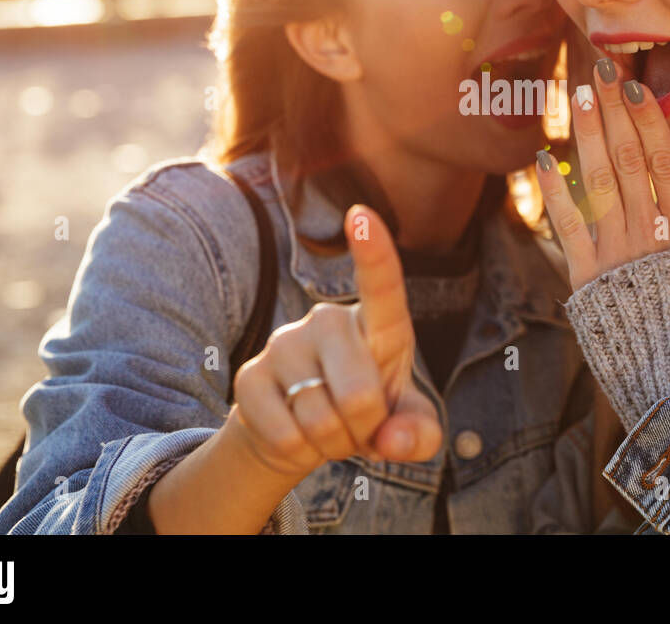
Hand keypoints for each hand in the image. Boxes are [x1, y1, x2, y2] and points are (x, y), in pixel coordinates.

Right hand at [228, 204, 441, 479]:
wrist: (306, 433)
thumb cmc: (370, 416)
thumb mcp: (408, 428)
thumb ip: (420, 435)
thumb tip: (392, 439)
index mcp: (378, 326)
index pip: (381, 288)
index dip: (373, 254)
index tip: (361, 215)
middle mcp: (329, 322)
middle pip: (359, 395)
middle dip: (365, 429)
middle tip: (358, 425)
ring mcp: (284, 344)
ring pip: (320, 420)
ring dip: (331, 442)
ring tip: (329, 427)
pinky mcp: (249, 376)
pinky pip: (284, 435)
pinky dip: (298, 452)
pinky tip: (297, 434)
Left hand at [535, 58, 669, 291]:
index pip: (663, 158)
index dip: (646, 118)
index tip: (633, 85)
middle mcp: (649, 231)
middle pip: (628, 157)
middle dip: (613, 110)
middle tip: (599, 70)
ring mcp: (615, 251)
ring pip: (598, 179)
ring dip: (586, 133)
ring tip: (578, 96)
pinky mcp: (586, 277)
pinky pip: (565, 225)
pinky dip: (554, 191)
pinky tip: (543, 158)